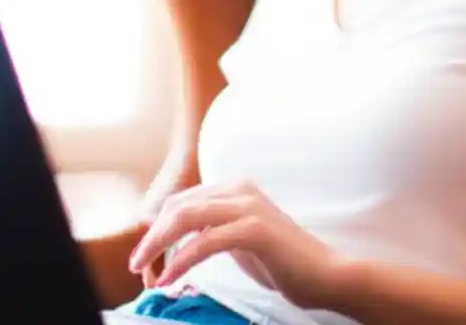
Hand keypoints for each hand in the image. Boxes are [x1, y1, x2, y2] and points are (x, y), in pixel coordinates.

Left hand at [126, 180, 344, 308]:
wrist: (328, 275)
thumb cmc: (284, 262)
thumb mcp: (238, 239)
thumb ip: (210, 229)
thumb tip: (172, 232)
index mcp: (234, 187)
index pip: (180, 201)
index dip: (156, 228)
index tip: (145, 256)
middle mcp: (238, 188)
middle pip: (176, 206)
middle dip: (152, 238)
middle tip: (137, 265)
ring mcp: (247, 205)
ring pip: (184, 219)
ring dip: (158, 247)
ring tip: (144, 272)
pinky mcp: (254, 229)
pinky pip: (204, 242)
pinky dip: (181, 262)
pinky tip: (170, 279)